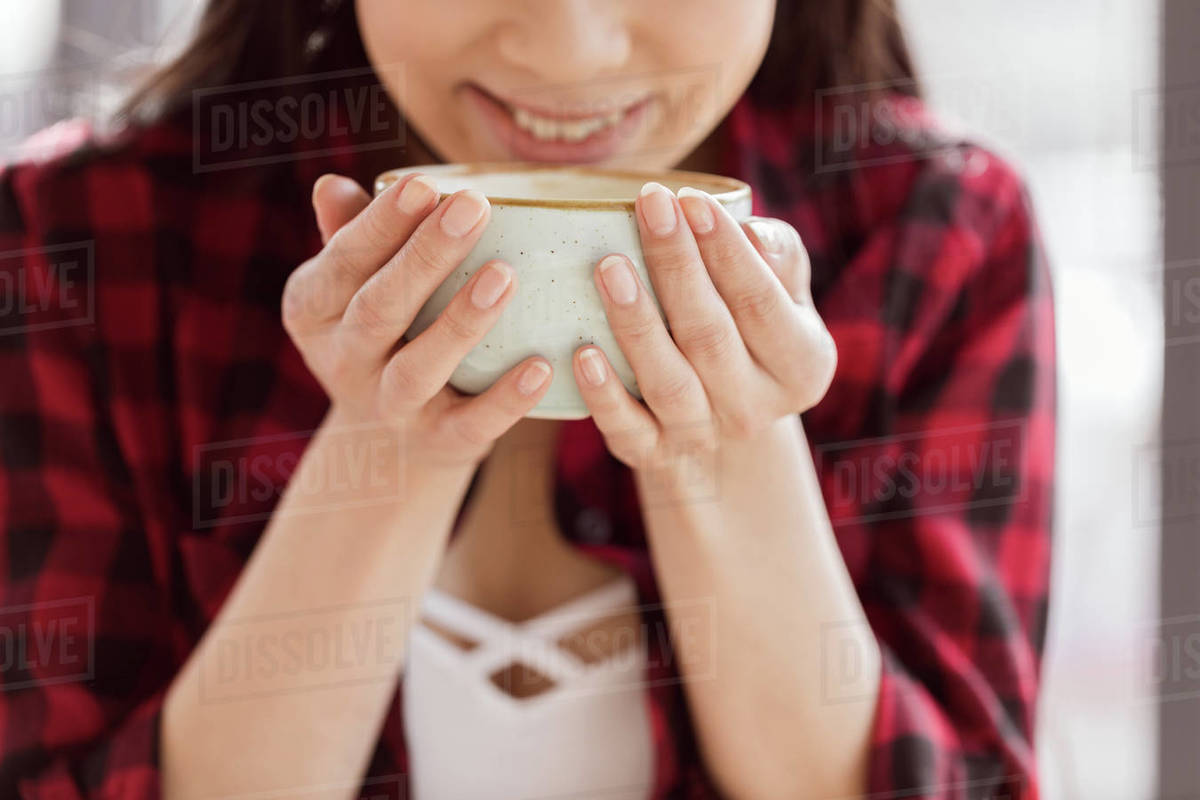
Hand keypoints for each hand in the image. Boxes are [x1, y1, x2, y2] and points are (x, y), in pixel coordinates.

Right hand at [282, 173, 552, 467]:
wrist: (387, 442)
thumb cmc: (382, 332)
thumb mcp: (352, 287)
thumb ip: (348, 236)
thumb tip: (333, 185)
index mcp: (314, 310)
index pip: (343, 262)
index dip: (380, 225)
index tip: (423, 185)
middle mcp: (344, 362)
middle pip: (379, 309)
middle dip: (425, 256)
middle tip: (473, 206)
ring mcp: (391, 408)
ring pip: (419, 368)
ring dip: (461, 322)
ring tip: (504, 275)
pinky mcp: (440, 443)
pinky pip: (472, 424)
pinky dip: (506, 399)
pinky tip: (541, 365)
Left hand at [569, 182, 834, 476]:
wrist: (723, 411)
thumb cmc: (750, 324)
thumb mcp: (783, 292)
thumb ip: (778, 256)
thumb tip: (752, 232)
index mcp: (802, 365)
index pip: (761, 302)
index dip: (726, 251)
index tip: (690, 200)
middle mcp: (757, 409)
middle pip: (711, 336)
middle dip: (677, 267)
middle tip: (648, 206)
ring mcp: (704, 437)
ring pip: (670, 383)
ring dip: (637, 324)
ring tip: (609, 267)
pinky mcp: (654, 455)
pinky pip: (628, 432)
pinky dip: (604, 395)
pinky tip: (583, 353)